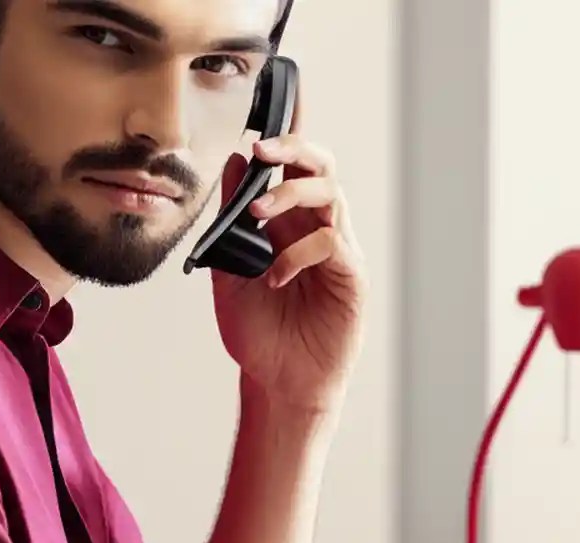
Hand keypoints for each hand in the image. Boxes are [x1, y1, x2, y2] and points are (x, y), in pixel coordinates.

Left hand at [211, 105, 366, 413]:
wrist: (276, 383)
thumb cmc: (258, 332)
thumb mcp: (228, 271)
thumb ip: (229, 221)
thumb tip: (232, 164)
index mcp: (288, 224)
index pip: (294, 168)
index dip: (286, 138)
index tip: (259, 121)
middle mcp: (317, 230)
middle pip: (322, 167)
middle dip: (294, 149)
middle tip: (262, 150)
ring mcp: (338, 252)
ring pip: (331, 196)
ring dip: (292, 194)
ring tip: (259, 214)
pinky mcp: (351, 279)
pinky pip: (332, 245)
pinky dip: (299, 252)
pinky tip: (274, 275)